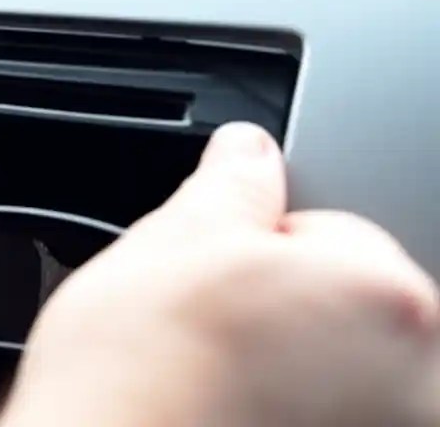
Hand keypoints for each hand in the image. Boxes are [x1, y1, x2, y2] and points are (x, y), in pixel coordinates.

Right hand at [0, 123, 439, 426]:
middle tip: (207, 325)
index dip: (258, 242)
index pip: (332, 231)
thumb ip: (233, 181)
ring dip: (281, 364)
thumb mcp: (175, 236)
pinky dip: (278, 413)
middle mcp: (417, 381)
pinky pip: (314, 414)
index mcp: (388, 298)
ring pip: (329, 369)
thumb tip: (248, 149)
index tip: (214, 272)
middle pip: (344, 304)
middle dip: (280, 303)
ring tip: (208, 377)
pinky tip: (222, 415)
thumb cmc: (138, 377)